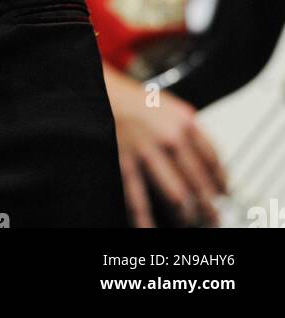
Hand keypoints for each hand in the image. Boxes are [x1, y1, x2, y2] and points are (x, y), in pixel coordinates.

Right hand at [103, 64, 227, 227]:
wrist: (99, 89)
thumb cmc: (132, 100)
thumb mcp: (169, 105)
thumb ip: (190, 131)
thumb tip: (210, 164)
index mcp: (185, 122)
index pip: (213, 161)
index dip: (221, 183)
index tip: (222, 195)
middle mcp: (170, 138)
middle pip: (199, 184)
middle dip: (208, 207)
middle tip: (212, 218)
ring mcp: (147, 154)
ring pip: (177, 199)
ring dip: (185, 218)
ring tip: (188, 224)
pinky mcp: (125, 165)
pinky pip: (140, 203)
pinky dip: (147, 223)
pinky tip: (152, 231)